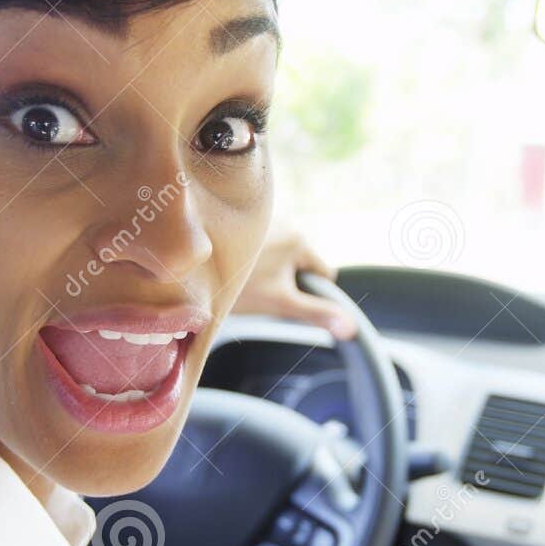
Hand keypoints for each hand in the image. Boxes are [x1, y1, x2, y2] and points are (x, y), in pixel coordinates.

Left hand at [233, 227, 357, 339]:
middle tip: (258, 288)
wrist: (192, 266)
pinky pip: (261, 243)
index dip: (306, 291)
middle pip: (300, 262)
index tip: (281, 296)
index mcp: (301, 239)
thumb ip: (317, 313)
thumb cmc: (238, 285)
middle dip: (285, 277)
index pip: (322, 273)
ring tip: (244, 278)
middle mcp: (287, 220)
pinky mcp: (245, 218)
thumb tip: (352, 328)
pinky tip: (235, 265)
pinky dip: (253, 256)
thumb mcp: (281, 303)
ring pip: (280, 253)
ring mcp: (265, 217)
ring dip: (268, 266)